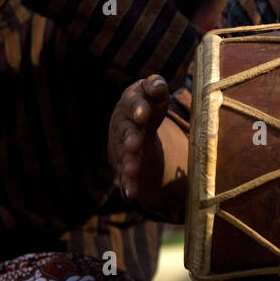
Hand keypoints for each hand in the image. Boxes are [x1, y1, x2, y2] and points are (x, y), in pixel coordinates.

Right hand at [109, 75, 170, 204]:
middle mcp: (123, 125)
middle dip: (130, 138)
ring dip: (128, 163)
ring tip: (132, 171)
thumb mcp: (153, 93)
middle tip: (134, 144)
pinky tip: (131, 194)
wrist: (133, 122)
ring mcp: (122, 146)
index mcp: (131, 104)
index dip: (138, 109)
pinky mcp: (125, 164)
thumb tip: (158, 86)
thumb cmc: (148, 103)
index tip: (142, 114)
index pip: (133, 104)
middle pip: (126, 132)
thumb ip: (156, 88)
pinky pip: (126, 176)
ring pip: (124, 155)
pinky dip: (128, 184)